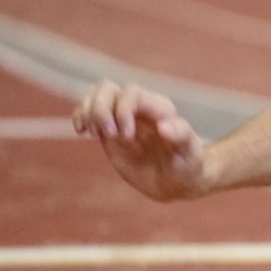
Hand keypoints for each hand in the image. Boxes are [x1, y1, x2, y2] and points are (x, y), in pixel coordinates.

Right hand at [72, 81, 207, 201]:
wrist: (178, 181)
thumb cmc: (189, 166)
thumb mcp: (190, 154)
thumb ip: (182, 137)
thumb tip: (164, 126)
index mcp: (159, 109)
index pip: (132, 93)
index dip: (122, 110)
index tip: (126, 136)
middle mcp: (138, 108)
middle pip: (108, 89)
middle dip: (101, 109)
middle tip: (109, 135)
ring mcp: (122, 118)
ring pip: (96, 96)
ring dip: (88, 110)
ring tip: (93, 133)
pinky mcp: (109, 130)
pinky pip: (88, 112)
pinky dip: (80, 116)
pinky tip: (82, 131)